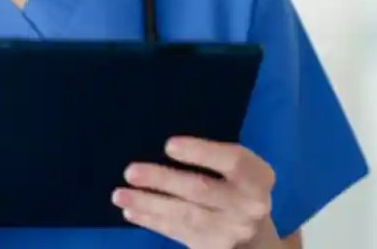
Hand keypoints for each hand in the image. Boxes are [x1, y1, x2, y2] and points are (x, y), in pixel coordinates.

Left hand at [112, 137, 280, 248]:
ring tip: (119, 194)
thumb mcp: (239, 173)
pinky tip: (130, 210)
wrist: (258, 242)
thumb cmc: (238, 190)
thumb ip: (213, 159)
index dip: (201, 151)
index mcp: (258, 178)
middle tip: (130, 171)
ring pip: (185, 216)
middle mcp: (250, 206)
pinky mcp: (213, 248)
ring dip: (148, 204)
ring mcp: (232, 232)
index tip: (168, 145)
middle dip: (163, 180)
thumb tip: (159, 139)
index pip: (234, 161)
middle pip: (202, 190)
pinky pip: (177, 232)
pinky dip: (151, 220)